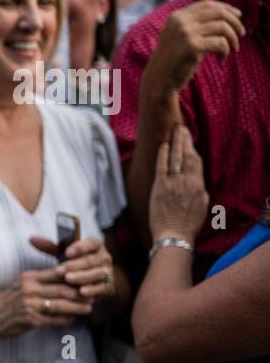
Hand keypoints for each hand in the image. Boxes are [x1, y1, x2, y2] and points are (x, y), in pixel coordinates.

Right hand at [0, 259, 92, 337]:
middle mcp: (30, 289)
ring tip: (89, 308)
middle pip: (63, 289)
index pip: (58, 274)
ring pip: (62, 305)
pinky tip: (72, 319)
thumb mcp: (21, 285)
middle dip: (81, 293)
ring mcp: (30, 305)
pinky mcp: (30, 320)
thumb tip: (63, 279)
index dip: (75, 277)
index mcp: (29, 277)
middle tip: (94, 295)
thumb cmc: (7, 301)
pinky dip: (65, 319)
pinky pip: (54, 319)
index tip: (87, 279)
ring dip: (78, 307)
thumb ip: (40, 281)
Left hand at [44, 235, 116, 302]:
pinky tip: (82, 292)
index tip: (66, 252)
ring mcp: (108, 272)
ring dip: (83, 277)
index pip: (92, 242)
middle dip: (75, 265)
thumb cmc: (74, 264)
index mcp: (95, 245)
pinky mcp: (109, 286)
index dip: (80, 247)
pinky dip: (93, 290)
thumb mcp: (63, 255)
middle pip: (92, 260)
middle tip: (59, 270)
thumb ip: (50, 247)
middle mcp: (105, 257)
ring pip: (97, 273)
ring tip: (68, 279)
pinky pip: (103, 287)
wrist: (92, 282)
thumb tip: (31, 238)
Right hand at [140, 0, 244, 97]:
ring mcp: (185, 33)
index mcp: (176, 16)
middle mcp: (180, 21)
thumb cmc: (172, 60)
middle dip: (235, 22)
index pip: (207, 4)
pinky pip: (220, 43)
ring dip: (233, 39)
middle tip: (241, 34)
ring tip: (233, 49)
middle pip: (218, 13)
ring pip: (223, 27)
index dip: (225, 7)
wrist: (158, 80)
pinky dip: (226, 51)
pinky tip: (221, 59)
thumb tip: (225, 14)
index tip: (238, 16)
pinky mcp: (192, 46)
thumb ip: (194, 24)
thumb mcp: (179, 37)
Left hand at [149, 124, 207, 243]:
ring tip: (175, 131)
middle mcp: (187, 182)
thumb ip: (199, 190)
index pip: (196, 161)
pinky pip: (162, 167)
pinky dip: (163, 155)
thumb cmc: (188, 224)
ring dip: (175, 142)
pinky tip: (163, 145)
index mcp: (199, 186)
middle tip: (181, 127)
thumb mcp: (201, 205)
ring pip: (176, 158)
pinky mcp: (160, 188)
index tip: (190, 138)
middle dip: (184, 140)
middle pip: (187, 156)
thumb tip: (195, 179)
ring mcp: (173, 184)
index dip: (192, 148)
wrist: (174, 235)